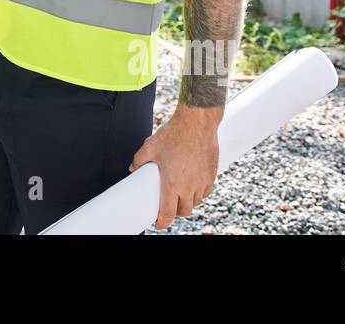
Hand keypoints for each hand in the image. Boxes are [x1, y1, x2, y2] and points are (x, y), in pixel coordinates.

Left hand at [128, 105, 220, 230]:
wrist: (197, 122)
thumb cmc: (173, 134)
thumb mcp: (150, 147)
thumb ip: (139, 160)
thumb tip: (132, 169)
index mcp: (172, 183)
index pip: (168, 213)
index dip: (162, 222)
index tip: (158, 223)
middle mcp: (189, 186)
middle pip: (183, 211)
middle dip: (175, 212)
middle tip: (167, 206)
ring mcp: (203, 181)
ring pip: (195, 202)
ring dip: (187, 202)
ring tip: (179, 196)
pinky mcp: (212, 175)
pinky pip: (205, 192)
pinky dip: (198, 194)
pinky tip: (192, 187)